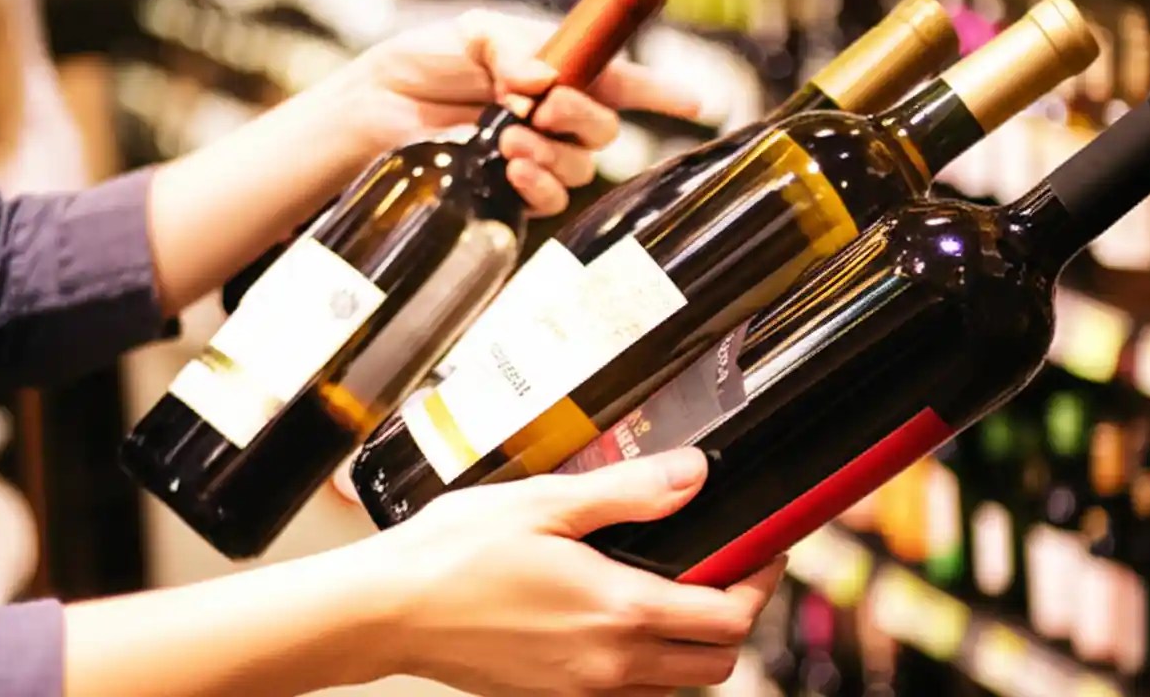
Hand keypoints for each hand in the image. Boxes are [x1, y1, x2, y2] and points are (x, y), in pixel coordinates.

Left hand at [335, 9, 699, 215]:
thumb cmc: (426, 59)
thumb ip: (511, 49)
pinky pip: (550, 198)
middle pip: (605, 129)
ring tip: (509, 138)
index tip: (696, 102)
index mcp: (559, 70)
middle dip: (580, 118)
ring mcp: (535, 154)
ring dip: (552, 152)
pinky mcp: (510, 189)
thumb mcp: (472, 32)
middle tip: (542, 107)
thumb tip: (538, 80)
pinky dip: (539, 185)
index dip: (663, 93)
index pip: (623, 82)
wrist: (375, 105)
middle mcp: (555, 115)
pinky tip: (513, 170)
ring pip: (579, 165)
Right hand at [356, 448, 783, 695]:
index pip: (728, 615)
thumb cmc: (452, 557)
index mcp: (617, 610)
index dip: (760, 581)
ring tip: (674, 593)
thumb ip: (630, 492)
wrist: (386, 611)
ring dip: (693, 646)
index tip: (763, 552)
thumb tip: (692, 475)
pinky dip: (649, 669)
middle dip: (734, 618)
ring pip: (676, 686)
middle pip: (716, 663)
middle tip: (725, 572)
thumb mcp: (547, 503)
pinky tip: (621, 626)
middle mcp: (608, 664)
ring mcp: (581, 691)